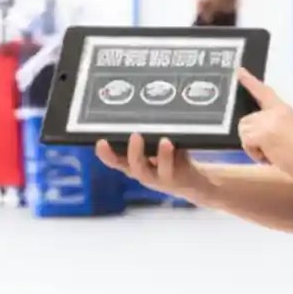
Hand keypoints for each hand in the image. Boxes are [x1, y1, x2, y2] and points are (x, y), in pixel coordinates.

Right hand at [95, 133, 217, 204]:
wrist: (192, 182)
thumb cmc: (170, 158)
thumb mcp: (157, 145)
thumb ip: (151, 135)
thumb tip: (146, 111)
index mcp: (134, 164)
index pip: (115, 161)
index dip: (105, 154)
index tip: (100, 142)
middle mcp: (143, 174)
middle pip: (133, 167)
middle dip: (132, 152)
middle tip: (135, 135)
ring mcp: (158, 179)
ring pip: (154, 171)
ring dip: (159, 155)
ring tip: (164, 141)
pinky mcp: (174, 180)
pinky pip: (172, 168)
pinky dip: (172, 156)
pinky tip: (174, 144)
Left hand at [236, 68, 292, 184]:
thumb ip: (277, 127)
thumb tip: (261, 138)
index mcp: (284, 109)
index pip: (264, 92)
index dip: (250, 81)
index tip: (239, 71)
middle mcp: (274, 112)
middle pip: (246, 120)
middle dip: (252, 137)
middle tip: (270, 150)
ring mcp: (268, 121)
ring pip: (244, 131)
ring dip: (253, 146)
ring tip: (271, 155)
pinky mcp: (263, 134)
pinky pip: (246, 142)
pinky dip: (254, 154)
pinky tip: (271, 158)